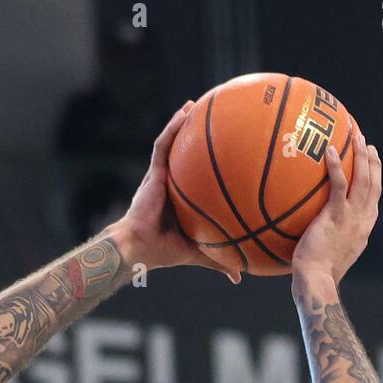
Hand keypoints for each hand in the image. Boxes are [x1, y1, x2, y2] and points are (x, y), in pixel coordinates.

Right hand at [106, 105, 239, 282]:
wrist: (141, 247)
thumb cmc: (165, 251)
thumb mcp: (200, 252)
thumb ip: (220, 260)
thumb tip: (240, 276)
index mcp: (184, 199)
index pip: (198, 176)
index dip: (210, 164)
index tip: (228, 151)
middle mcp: (173, 184)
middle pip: (186, 156)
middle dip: (197, 137)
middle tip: (215, 120)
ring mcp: (161, 177)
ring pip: (173, 145)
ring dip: (183, 123)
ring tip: (195, 105)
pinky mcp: (153, 173)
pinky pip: (163, 145)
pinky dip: (173, 127)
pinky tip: (184, 112)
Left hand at [292, 126, 380, 291]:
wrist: (317, 280)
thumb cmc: (319, 273)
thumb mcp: (334, 253)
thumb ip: (335, 237)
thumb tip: (323, 231)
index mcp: (363, 229)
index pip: (373, 200)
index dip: (376, 180)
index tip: (373, 166)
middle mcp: (362, 221)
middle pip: (374, 185)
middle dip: (374, 163)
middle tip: (369, 145)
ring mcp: (351, 217)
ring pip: (363, 180)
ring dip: (362, 157)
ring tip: (358, 139)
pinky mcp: (336, 215)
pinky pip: (339, 185)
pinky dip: (336, 166)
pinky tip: (329, 150)